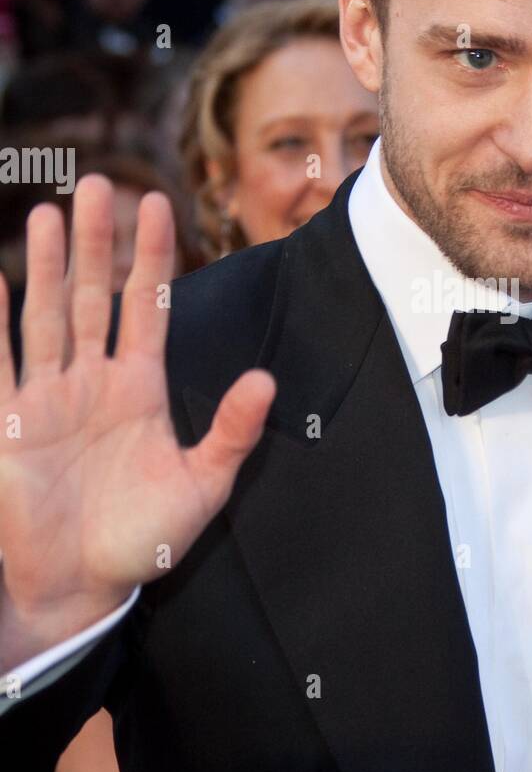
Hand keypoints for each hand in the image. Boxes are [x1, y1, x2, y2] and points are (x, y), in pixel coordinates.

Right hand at [0, 175, 274, 657]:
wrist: (82, 586)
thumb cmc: (144, 540)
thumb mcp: (202, 486)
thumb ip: (230, 431)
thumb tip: (266, 380)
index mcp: (140, 388)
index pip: (146, 307)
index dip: (150, 257)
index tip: (157, 205)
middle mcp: (93, 381)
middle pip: (92, 295)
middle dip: (95, 242)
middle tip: (98, 184)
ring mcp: (49, 398)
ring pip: (46, 316)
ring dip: (45, 265)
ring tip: (48, 212)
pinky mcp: (11, 423)